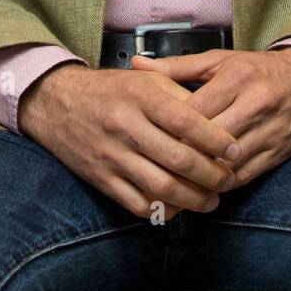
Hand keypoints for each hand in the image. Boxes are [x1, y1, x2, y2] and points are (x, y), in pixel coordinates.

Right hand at [17, 62, 241, 221]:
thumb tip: (213, 119)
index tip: (235, 151)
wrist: (55, 102)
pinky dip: (162, 210)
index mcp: (140, 96)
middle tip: (227, 180)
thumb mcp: (144, 80)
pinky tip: (177, 207)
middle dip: (211, 175)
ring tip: (210, 200)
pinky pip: (137, 203)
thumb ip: (178, 95)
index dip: (216, 140)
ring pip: (161, 186)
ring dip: (192, 199)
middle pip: (178, 158)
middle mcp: (126, 125)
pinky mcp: (100, 177)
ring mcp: (112, 154)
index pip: (187, 121)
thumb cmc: (107, 90)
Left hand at [130, 47, 290, 189]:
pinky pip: (244, 175)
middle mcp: (254, 105)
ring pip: (227, 163)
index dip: (170, 127)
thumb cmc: (259, 70)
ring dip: (200, 175)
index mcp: (237, 78)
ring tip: (173, 180)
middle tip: (155, 163)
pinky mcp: (277, 153)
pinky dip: (221, 183)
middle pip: (210, 140)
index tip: (149, 135)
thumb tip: (138, 66)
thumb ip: (177, 67)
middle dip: (182, 154)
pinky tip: (202, 185)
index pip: (196, 110)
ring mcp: (268, 132)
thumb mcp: (220, 60)